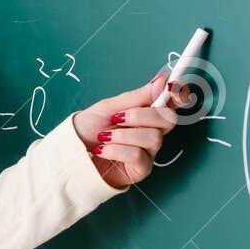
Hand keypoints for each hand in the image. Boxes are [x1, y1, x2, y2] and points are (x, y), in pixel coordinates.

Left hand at [71, 68, 184, 188]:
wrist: (72, 152)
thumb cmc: (88, 128)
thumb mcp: (109, 107)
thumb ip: (137, 96)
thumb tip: (162, 79)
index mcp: (146, 113)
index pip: (172, 103)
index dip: (178, 94)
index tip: (171, 88)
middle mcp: (152, 132)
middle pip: (168, 119)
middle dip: (141, 115)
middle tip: (117, 118)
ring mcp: (149, 152)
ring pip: (153, 138)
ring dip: (123, 135)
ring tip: (104, 137)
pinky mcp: (141, 169)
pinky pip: (138, 156)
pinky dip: (116, 150)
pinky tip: (103, 150)